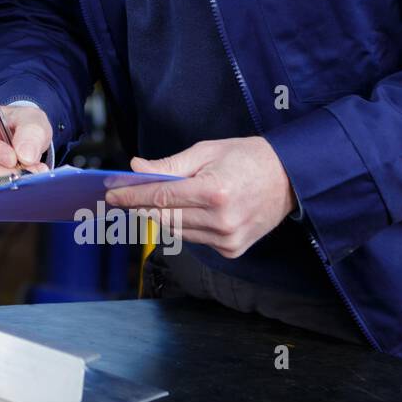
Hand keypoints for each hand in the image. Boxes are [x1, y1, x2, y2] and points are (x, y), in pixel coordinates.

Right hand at [0, 103, 51, 184]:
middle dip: (1, 173)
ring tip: (30, 173)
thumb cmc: (17, 123)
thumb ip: (31, 132)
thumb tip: (25, 156)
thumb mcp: (29, 118)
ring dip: (5, 182)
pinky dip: (4, 188)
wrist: (20, 138)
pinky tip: (21, 178)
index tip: (13, 158)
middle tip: (29, 171)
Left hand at [104, 136, 296, 257]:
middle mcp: (221, 220)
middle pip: (164, 216)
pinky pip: (193, 239)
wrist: (289, 178)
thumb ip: (169, 165)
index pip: (160, 197)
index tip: (111, 193)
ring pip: (175, 231)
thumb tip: (136, 169)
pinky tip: (182, 212)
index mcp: (214, 192)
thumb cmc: (248, 158)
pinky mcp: (232, 250)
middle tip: (120, 196)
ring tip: (150, 200)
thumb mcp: (206, 152)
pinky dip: (182, 226)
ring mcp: (228, 239)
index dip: (131, 195)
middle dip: (139, 205)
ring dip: (160, 216)